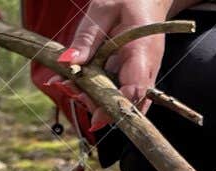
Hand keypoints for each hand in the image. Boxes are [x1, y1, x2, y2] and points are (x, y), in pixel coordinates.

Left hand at [58, 1, 180, 109]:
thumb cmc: (127, 0)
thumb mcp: (102, 10)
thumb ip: (86, 38)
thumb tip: (67, 63)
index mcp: (142, 51)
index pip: (135, 90)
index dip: (115, 107)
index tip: (93, 115)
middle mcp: (147, 70)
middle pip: (127, 104)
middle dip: (98, 106)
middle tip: (70, 89)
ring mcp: (143, 77)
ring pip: (123, 103)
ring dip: (96, 102)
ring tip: (70, 86)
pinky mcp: (135, 78)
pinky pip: (120, 95)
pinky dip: (99, 94)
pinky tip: (78, 85)